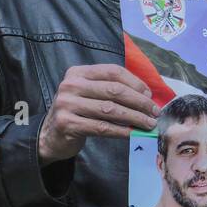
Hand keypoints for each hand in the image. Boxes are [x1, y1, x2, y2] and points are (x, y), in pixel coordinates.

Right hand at [38, 64, 159, 164]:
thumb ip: (112, 90)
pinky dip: (121, 131)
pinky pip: (102, 127)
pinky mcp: (67, 123)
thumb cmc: (79, 112)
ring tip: (149, 124)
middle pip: (114, 90)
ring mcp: (67, 104)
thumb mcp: (91, 95)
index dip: (136, 83)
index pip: (113, 71)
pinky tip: (133, 133)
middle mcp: (70, 85)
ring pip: (110, 109)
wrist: (51, 135)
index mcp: (78, 73)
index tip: (150, 96)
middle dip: (140, 102)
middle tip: (155, 112)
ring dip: (135, 117)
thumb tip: (148, 95)